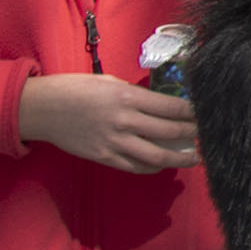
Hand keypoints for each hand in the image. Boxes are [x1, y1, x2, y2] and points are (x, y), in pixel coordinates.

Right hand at [19, 74, 196, 173]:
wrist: (44, 108)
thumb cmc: (77, 89)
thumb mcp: (111, 82)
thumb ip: (136, 94)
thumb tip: (162, 104)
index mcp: (128, 97)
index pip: (172, 107)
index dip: (192, 113)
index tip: (205, 114)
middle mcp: (125, 120)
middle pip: (170, 132)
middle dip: (192, 134)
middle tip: (206, 135)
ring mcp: (114, 141)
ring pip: (157, 155)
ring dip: (180, 158)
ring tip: (195, 158)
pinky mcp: (104, 157)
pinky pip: (135, 166)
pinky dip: (153, 167)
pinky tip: (163, 164)